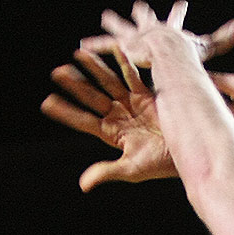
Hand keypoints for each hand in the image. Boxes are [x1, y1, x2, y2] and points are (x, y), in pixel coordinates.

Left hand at [42, 48, 175, 190]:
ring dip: (94, 69)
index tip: (47, 102)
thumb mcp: (131, 169)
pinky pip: (133, 76)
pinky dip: (125, 62)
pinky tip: (114, 49)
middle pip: (92, 97)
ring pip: (108, 82)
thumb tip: (83, 185)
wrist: (187, 154)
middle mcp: (119, 117)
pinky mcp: (147, 96)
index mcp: (112, 134)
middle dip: (75, 85)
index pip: (83, 120)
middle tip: (56, 72)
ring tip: (77, 54)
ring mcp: (132, 105)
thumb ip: (106, 172)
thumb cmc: (159, 165)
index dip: (66, 112)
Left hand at [79, 0, 233, 67]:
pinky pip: (104, 46)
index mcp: (169, 30)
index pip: (175, 19)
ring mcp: (135, 36)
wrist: (169, 51)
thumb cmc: (187, 53)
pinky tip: (80, 47)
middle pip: (145, 18)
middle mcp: (150, 29)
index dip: (179, 13)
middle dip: (143, 13)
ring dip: (113, 23)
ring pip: (122, 28)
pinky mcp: (122, 45)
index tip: (181, 3)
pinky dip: (94, 46)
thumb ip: (223, 39)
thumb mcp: (207, 46)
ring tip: (104, 17)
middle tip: (139, 5)